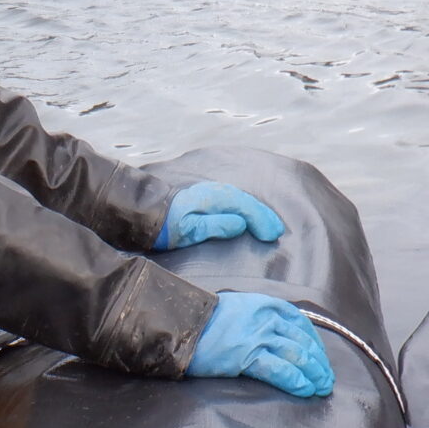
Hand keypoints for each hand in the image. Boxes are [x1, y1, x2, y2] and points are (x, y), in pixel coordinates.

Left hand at [153, 182, 286, 250]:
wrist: (151, 215)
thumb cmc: (168, 226)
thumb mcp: (190, 229)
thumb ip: (215, 226)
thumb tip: (240, 224)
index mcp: (213, 198)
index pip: (244, 208)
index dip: (260, 221)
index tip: (271, 236)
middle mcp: (217, 192)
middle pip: (248, 202)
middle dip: (264, 217)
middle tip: (278, 233)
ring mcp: (215, 193)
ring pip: (244, 201)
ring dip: (260, 213)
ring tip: (272, 227)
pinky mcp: (212, 198)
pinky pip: (238, 202)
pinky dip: (250, 210)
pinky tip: (254, 219)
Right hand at [185, 292, 333, 398]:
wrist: (181, 323)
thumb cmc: (205, 320)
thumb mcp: (238, 308)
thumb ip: (259, 317)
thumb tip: (274, 335)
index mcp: (266, 305)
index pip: (300, 323)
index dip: (314, 343)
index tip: (320, 357)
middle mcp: (266, 319)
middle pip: (302, 342)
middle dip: (319, 363)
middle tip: (326, 379)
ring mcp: (258, 337)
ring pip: (297, 356)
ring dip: (313, 374)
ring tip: (321, 388)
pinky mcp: (247, 355)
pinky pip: (280, 370)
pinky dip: (295, 381)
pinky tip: (304, 390)